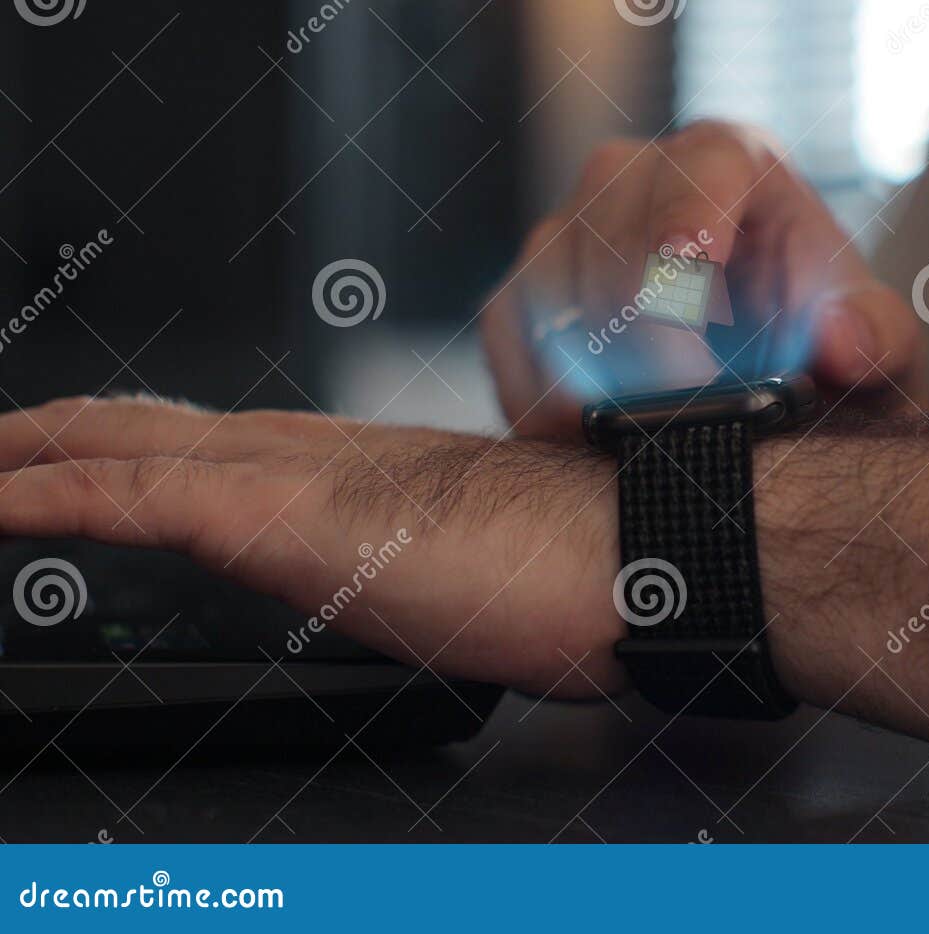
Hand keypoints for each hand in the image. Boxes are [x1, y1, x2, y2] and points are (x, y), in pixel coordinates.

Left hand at [0, 396, 623, 694]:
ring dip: (26, 457)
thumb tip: (443, 594)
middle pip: (147, 425)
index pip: (215, 445)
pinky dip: (37, 495)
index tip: (85, 467)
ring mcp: (291, 474)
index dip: (136, 446)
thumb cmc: (587, 570)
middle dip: (56, 435)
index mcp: (361, 469)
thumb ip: (436, 567)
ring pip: (115, 444)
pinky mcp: (273, 513)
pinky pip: (120, 494)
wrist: (632, 547)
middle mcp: (314, 452)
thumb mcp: (489, 575)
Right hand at [481, 120, 922, 437]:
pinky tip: (595, 442)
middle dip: (650, 337)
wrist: (768, 386)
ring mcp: (563, 233)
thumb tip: (841, 340)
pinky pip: (510, 344)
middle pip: (613, 237)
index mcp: (727, 159)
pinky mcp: (520, 302)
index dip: (690, 216)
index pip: (700, 167)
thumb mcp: (876, 348)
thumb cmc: (825, 349)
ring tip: (653, 440)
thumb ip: (875, 340)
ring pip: (552, 292)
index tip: (695, 270)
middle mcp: (632, 176)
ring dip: (596, 376)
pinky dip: (545, 400)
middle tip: (691, 414)